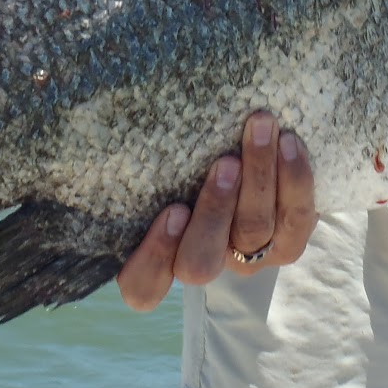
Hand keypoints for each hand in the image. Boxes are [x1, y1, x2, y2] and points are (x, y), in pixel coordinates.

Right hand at [115, 111, 317, 311]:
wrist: (261, 150)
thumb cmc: (190, 151)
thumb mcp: (163, 155)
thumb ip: (140, 148)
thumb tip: (90, 100)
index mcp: (162, 252)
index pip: (142, 286)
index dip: (152, 259)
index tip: (170, 210)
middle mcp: (205, 260)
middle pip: (201, 262)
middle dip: (214, 212)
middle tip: (224, 163)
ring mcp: (249, 256)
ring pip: (253, 232)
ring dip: (259, 179)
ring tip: (259, 130)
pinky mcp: (290, 242)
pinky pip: (296, 219)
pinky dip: (295, 179)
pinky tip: (289, 141)